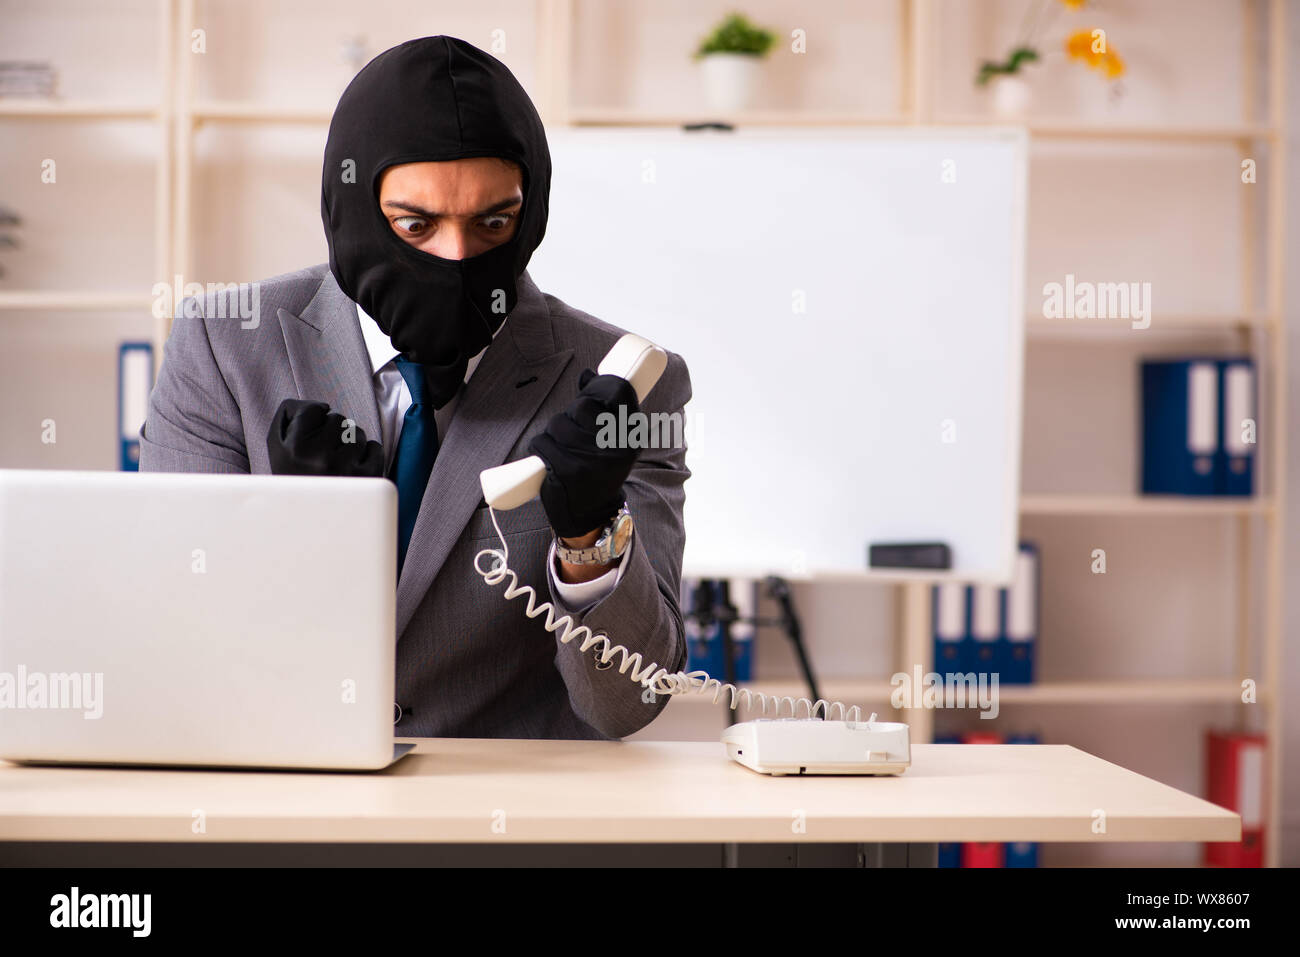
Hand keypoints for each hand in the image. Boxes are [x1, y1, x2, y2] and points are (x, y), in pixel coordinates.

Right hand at [266, 398, 384, 476]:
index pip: (313, 409)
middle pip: (337, 418)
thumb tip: (321, 405)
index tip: (310, 435)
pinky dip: (367, 454)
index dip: (314, 419)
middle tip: (324, 452)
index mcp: (292, 450)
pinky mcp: (368, 479)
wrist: (308, 524)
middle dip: (333, 431)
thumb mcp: (277, 446)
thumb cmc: (295, 478)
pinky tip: (353, 468)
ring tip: (337, 461)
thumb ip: (290, 415)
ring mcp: (345, 469)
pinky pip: (375, 447)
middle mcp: (318, 458)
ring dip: (350, 442)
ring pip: (357, 432)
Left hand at [527, 368, 639, 538]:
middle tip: (574, 433)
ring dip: (553, 434)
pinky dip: (540, 447)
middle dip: (571, 416)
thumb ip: (606, 412)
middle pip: (581, 407)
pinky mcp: (565, 471)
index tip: (592, 393)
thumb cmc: (599, 471)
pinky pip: (542, 442)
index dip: (599, 387)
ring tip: (563, 450)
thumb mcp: (614, 444)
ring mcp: (589, 460)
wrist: (590, 514)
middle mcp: (613, 448)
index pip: (617, 393)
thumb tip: (587, 375)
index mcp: (631, 438)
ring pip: (558, 423)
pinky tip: (550, 459)